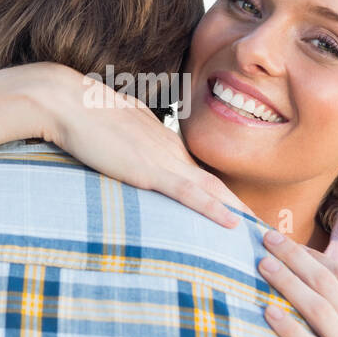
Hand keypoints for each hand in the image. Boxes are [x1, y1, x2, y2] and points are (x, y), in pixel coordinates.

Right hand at [30, 63, 253, 228]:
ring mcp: (164, 160)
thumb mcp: (114, 133)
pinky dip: (212, 209)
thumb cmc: (82, 115)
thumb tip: (128, 158)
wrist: (67, 101)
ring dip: (241, 214)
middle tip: (270, 233)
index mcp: (165, 144)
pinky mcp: (149, 170)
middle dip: (245, 210)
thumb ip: (128, 147)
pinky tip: (232, 224)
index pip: (203, 175)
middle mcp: (173, 151)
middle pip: (218, 185)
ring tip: (265, 235)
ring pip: (213, 192)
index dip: (226, 197)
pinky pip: (188, 193)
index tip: (244, 217)